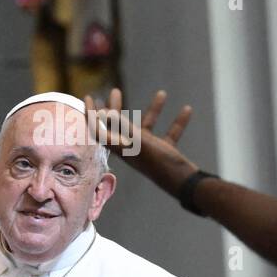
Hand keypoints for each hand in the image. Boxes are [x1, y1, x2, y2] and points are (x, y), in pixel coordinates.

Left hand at [84, 88, 198, 195]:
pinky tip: (187, 109)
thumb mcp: (139, 143)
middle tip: (115, 91)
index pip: (100, 130)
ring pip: (148, 127)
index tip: (89, 97)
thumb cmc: (161, 164)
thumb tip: (104, 113)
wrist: (184, 185)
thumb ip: (123, 128)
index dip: (92, 114)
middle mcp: (132, 149)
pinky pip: (170, 133)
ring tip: (162, 93)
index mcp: (122, 148)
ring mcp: (149, 151)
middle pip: (119, 126)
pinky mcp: (165, 152)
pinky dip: (177, 121)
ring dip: (154, 110)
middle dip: (116, 108)